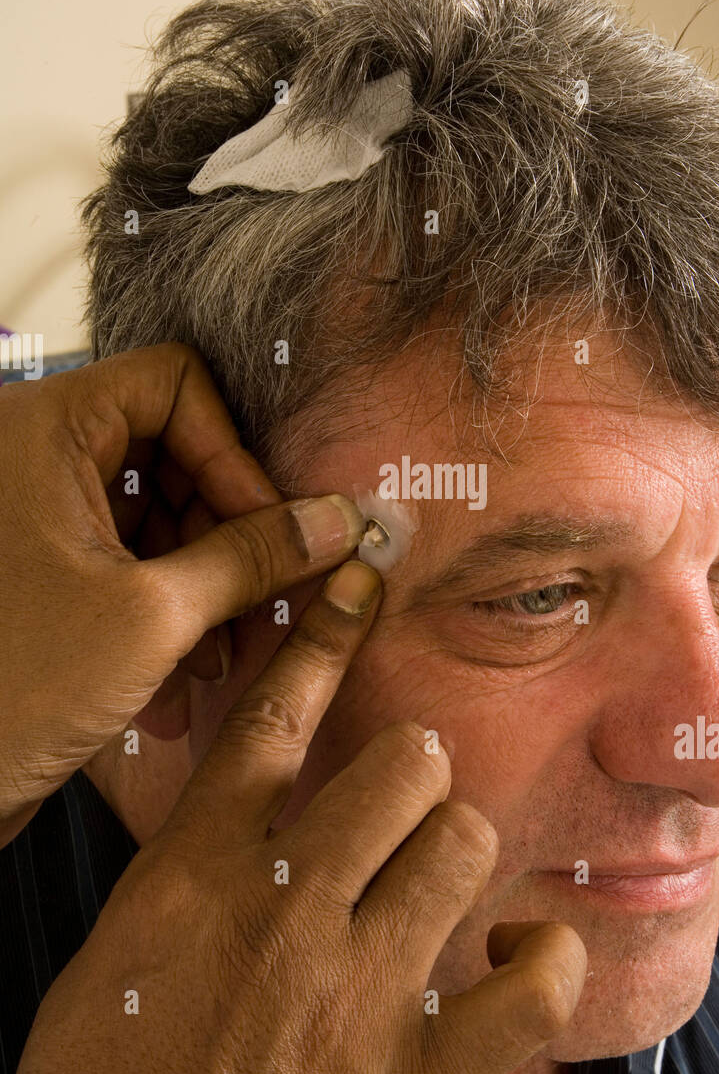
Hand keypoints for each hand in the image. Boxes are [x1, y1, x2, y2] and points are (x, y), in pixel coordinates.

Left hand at [0, 342, 364, 844]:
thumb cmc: (10, 688)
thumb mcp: (155, 617)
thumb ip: (255, 558)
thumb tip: (332, 522)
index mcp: (43, 431)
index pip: (174, 385)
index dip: (231, 453)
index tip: (269, 526)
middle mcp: (33, 459)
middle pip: (172, 453)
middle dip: (225, 534)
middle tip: (260, 599)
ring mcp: (33, 516)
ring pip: (155, 516)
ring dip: (203, 586)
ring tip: (213, 660)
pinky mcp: (39, 572)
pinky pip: (125, 563)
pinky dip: (163, 613)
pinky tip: (175, 686)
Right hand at [10, 558, 585, 1073]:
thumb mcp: (121, 945)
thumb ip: (193, 867)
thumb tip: (250, 818)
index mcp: (199, 872)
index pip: (273, 717)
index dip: (325, 637)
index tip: (360, 579)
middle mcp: (289, 909)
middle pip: (403, 763)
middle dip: (409, 771)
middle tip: (396, 808)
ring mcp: (362, 989)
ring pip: (463, 842)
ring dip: (454, 849)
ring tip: (432, 881)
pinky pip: (535, 986)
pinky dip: (540, 962)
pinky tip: (512, 957)